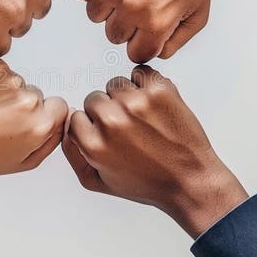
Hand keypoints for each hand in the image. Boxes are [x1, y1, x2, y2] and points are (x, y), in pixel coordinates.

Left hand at [0, 58, 68, 190]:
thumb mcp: (24, 162)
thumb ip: (51, 141)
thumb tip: (63, 122)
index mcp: (41, 125)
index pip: (60, 106)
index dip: (44, 115)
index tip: (26, 122)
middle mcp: (29, 101)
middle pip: (38, 94)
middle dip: (23, 106)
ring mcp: (9, 82)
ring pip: (18, 82)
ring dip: (6, 93)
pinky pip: (1, 70)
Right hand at [62, 65, 246, 237]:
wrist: (190, 180)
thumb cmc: (148, 183)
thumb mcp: (98, 181)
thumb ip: (74, 153)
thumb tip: (66, 125)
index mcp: (94, 144)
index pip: (76, 116)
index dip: (92, 124)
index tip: (108, 133)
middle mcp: (112, 121)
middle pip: (95, 99)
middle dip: (108, 111)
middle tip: (129, 129)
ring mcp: (136, 103)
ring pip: (116, 84)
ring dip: (126, 97)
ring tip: (143, 119)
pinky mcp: (159, 91)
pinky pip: (141, 72)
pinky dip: (145, 83)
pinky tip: (154, 105)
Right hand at [71, 0, 228, 62]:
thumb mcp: (198, 11)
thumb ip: (176, 41)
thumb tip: (155, 52)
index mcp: (156, 22)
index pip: (135, 54)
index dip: (140, 42)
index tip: (143, 30)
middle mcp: (132, 6)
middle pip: (113, 36)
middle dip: (125, 22)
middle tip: (139, 0)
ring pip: (94, 14)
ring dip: (107, 4)